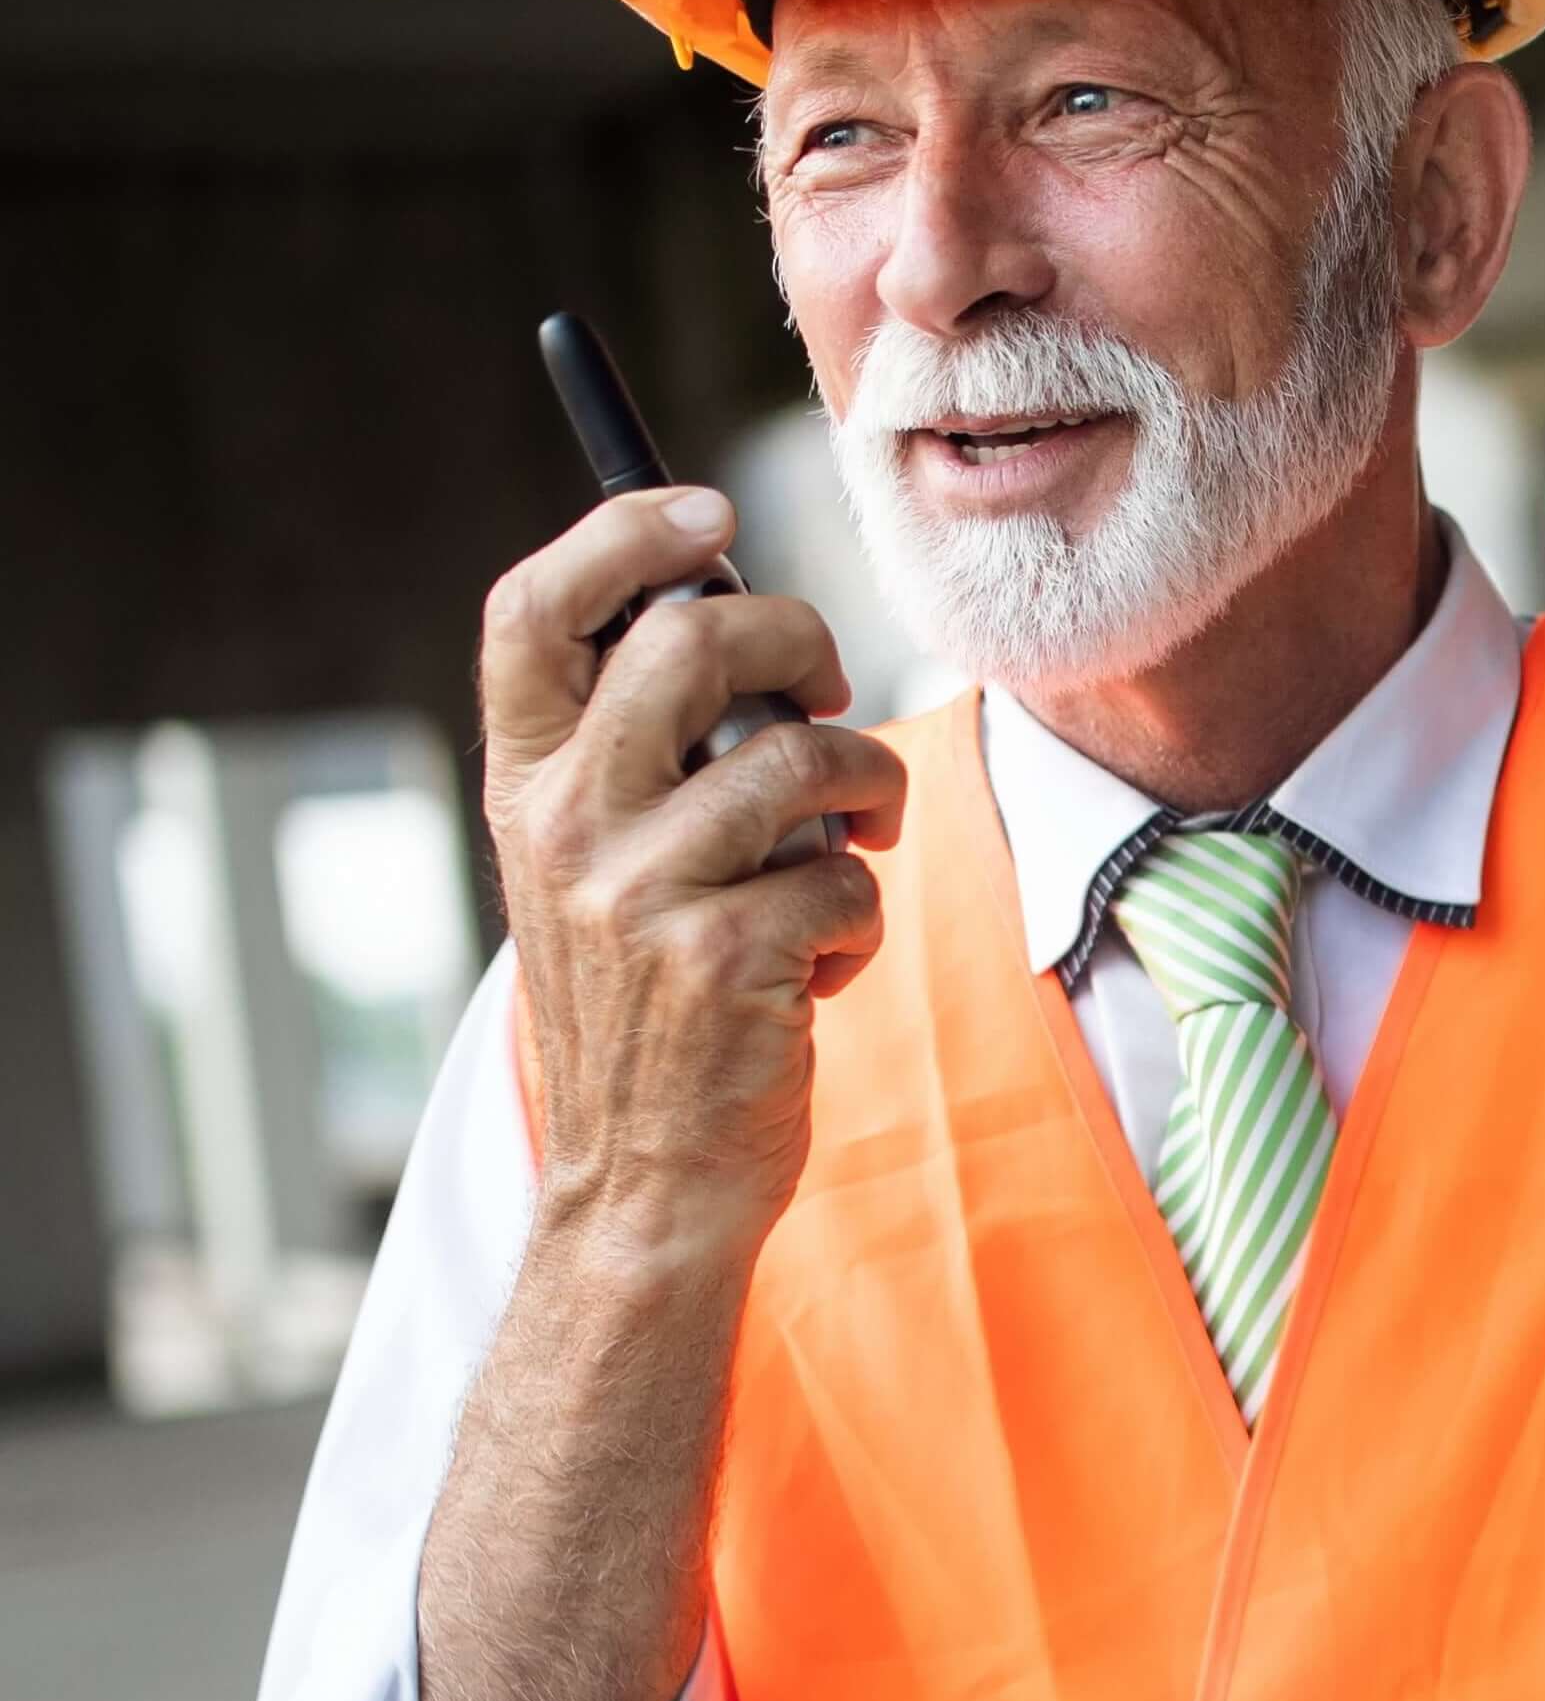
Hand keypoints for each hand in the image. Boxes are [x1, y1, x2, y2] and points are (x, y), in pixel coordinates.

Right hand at [479, 485, 908, 1271]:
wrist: (642, 1186)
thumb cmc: (648, 1008)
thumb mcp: (596, 871)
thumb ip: (637, 755)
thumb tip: (735, 612)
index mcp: (524, 787)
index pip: (534, 610)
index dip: (626, 534)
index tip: (711, 514)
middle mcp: (565, 825)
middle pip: (695, 641)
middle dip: (797, 640)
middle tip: (832, 692)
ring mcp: (643, 892)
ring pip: (805, 757)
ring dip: (865, 793)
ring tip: (852, 843)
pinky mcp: (730, 957)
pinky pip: (848, 873)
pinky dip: (863, 913)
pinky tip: (824, 966)